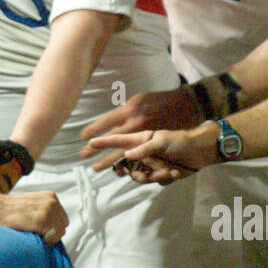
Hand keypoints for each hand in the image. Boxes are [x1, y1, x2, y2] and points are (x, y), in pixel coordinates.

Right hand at [0, 191, 68, 244]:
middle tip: (37, 231)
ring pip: (59, 233)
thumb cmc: (12, 210)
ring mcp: (48, 210)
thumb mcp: (33, 204)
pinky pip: (52, 238)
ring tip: (33, 231)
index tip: (41, 228)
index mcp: (51, 197)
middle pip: (64, 225)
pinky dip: (44, 240)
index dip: (53, 226)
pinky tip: (32, 233)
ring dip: (48, 236)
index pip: (63, 218)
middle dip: (53, 231)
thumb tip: (55, 226)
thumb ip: (46, 210)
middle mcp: (52, 201)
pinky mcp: (43, 220)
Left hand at [79, 88, 202, 166]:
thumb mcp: (138, 99)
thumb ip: (123, 110)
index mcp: (129, 111)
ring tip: (95, 167)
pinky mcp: (154, 146)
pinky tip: (118, 169)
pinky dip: (126, 165)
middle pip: (110, 140)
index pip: (104, 122)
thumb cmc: (159, 101)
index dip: (92, 131)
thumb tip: (109, 121)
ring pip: (122, 153)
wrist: (185, 107)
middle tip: (83, 155)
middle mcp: (135, 124)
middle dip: (95, 149)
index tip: (82, 136)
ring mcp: (145, 137)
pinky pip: (138, 158)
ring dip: (107, 161)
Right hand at [85, 129, 207, 182]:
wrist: (201, 152)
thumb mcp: (162, 141)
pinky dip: (164, 179)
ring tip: (168, 172)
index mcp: (140, 140)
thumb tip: (126, 156)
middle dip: (129, 172)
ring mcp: (151, 164)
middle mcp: (143, 153)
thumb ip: (144, 149)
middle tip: (118, 171)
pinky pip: (155, 182)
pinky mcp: (160, 174)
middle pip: (125, 166)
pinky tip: (175, 173)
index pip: (118, 141)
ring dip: (154, 177)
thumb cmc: (181, 140)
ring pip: (140, 177)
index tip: (89, 142)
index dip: (103, 142)